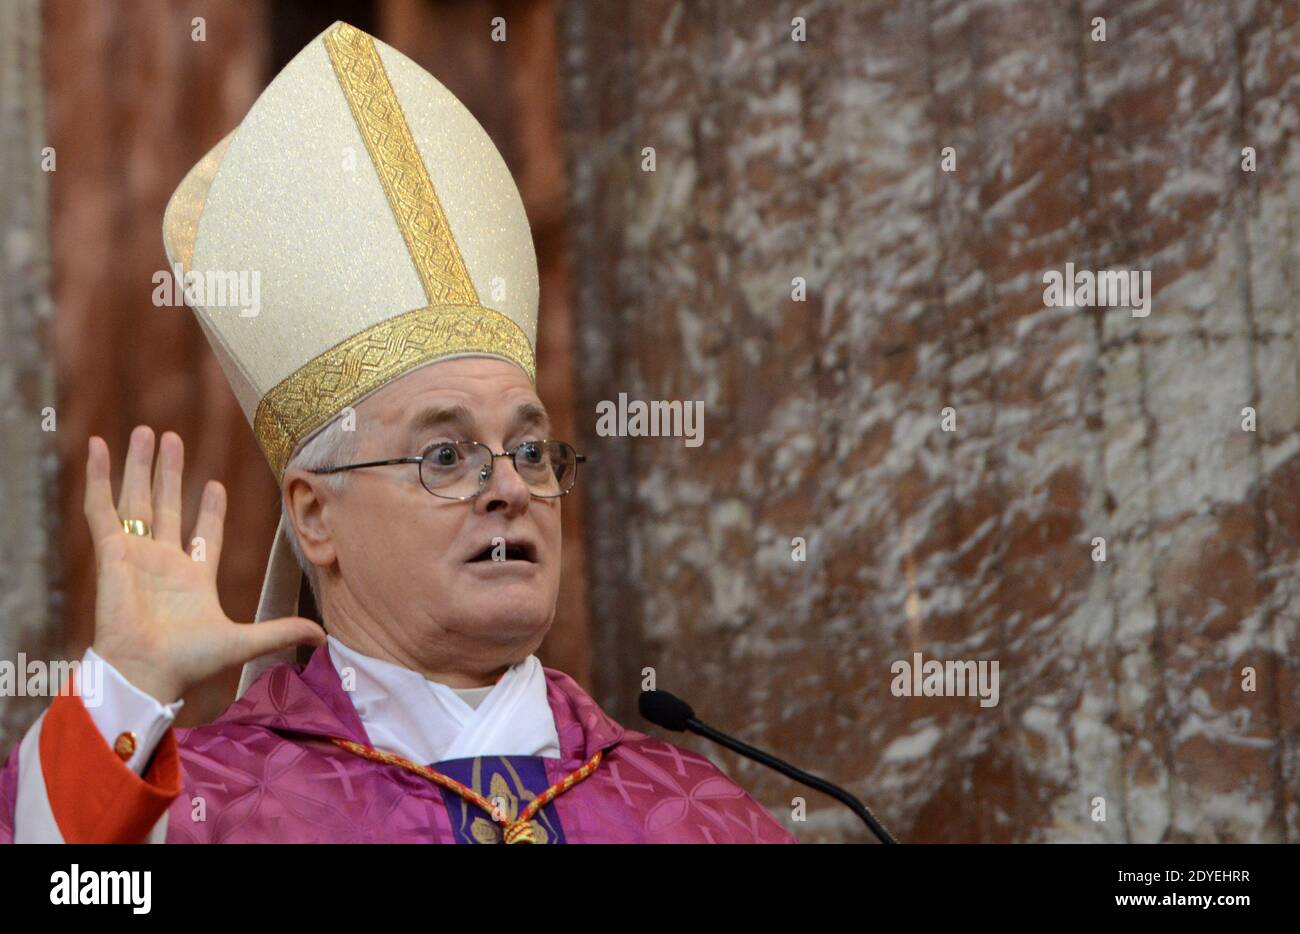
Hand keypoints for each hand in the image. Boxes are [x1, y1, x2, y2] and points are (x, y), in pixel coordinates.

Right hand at [85, 425, 324, 703]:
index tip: (216, 485)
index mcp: (194, 579)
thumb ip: (281, 632)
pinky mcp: (111, 552)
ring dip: (142, 466)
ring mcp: (136, 555)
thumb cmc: (188, 663)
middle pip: (168, 507)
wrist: (146, 673)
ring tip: (146, 432)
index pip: (204, 534)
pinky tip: (101, 446)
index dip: (211, 511)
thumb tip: (324, 637)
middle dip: (170, 474)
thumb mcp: (244, 641)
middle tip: (172, 438)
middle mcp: (163, 563)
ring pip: (138, 499)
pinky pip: (102, 507)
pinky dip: (101, 477)